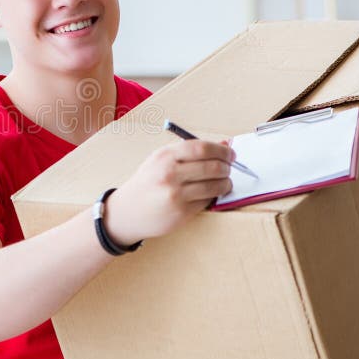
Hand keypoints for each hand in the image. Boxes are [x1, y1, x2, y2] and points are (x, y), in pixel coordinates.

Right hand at [105, 140, 233, 244]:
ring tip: (225, 182)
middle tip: (229, 169)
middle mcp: (169, 174)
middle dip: (227, 167)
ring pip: (214, 186)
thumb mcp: (161, 160)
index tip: (230, 154)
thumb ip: (188, 152)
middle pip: (212, 167)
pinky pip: (207, 201)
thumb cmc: (148, 182)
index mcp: (164, 156)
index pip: (201, 148)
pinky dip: (214, 196)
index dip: (221, 151)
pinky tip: (210, 194)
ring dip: (225, 183)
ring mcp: (176, 194)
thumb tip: (224, 146)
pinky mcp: (181, 212)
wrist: (128, 211)